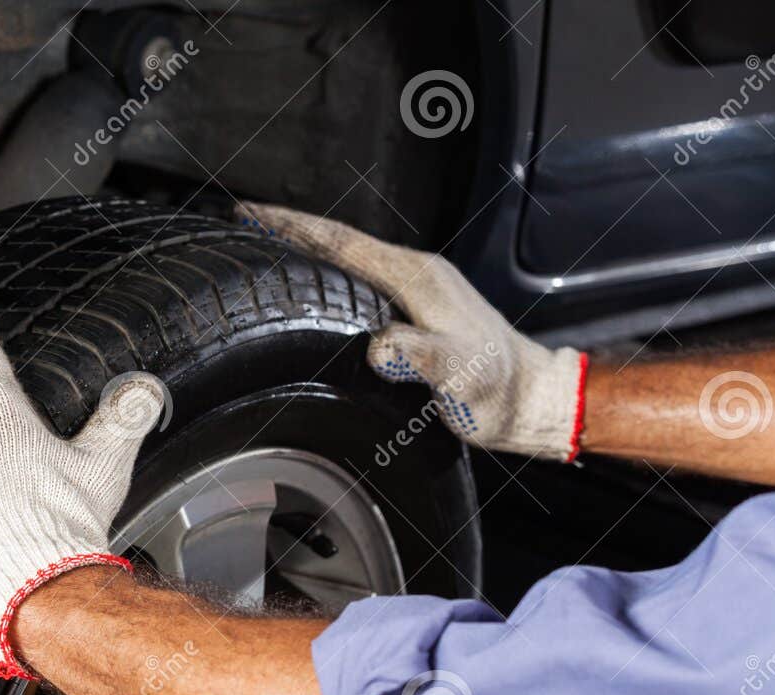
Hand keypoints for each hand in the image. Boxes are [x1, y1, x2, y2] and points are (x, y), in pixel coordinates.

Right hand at [241, 203, 588, 460]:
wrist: (532, 399)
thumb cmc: (497, 393)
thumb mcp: (459, 377)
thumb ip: (421, 357)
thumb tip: (380, 347)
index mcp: (418, 278)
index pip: (342, 243)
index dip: (292, 228)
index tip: (250, 215)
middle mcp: (417, 272)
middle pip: (340, 240)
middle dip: (289, 228)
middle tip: (241, 222)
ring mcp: (418, 286)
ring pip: (349, 256)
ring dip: (306, 246)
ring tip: (263, 245)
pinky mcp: (418, 304)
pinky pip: (361, 276)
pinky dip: (329, 269)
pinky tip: (311, 282)